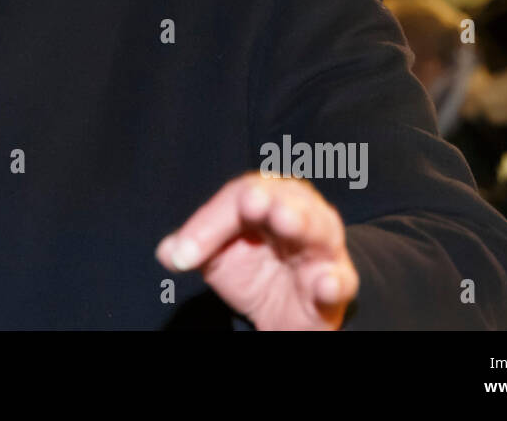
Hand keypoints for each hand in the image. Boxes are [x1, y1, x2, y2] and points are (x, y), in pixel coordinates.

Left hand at [155, 172, 358, 329]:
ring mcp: (322, 247)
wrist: (287, 307)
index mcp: (265, 198)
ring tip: (285, 220)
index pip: (237, 199)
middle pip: (285, 200)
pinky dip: (332, 280)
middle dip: (268, 201)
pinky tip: (323, 281)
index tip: (184, 254)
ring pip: (318, 230)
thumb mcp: (216, 256)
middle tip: (252, 202)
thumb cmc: (253, 263)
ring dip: (302, 224)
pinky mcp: (337, 284)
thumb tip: (167, 252)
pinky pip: (339, 280)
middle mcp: (298, 213)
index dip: (209, 223)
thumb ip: (193, 248)